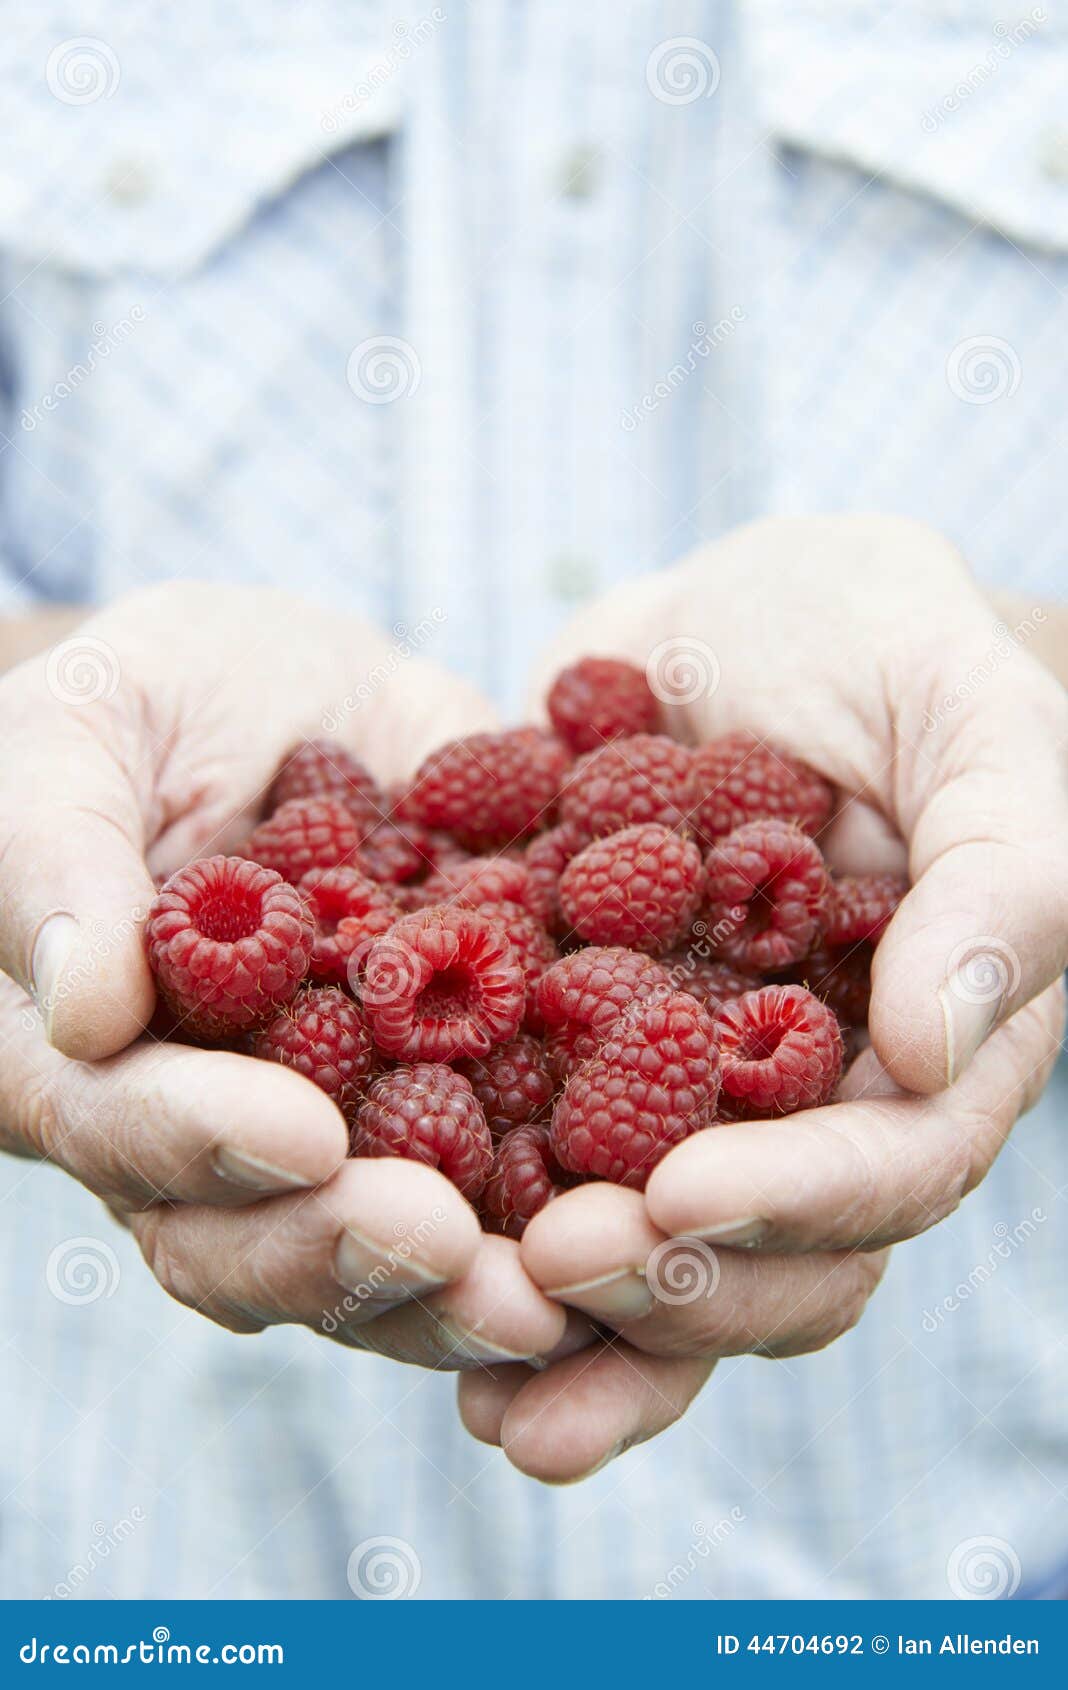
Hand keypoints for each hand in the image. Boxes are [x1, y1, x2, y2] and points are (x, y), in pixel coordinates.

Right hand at [0, 583, 574, 1367]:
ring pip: (386, 1253)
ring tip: (559, 1298)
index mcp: (104, 1060)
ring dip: (466, 1292)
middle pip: (255, 1240)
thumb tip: (84, 1011)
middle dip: (350, 1256)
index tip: (303, 1136)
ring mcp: (353, 1134)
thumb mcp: (87, 734)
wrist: (312, 698)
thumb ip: (56, 854)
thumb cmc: (160, 704)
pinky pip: (518, 1187)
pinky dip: (577, 1226)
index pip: (125, 1126)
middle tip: (451, 1253)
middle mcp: (220, 1133)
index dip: (204, 1144)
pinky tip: (652, 1238)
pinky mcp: (472, 1105)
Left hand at [459, 514, 1067, 1476]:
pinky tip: (395, 1270)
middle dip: (668, 1287)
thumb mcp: (964, 711)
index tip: (675, 1199)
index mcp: (926, 1047)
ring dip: (570, 1327)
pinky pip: (527, 1172)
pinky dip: (475, 1239)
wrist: (727, 618)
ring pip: (650, 1255)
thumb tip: (937, 1048)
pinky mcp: (571, 1064)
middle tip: (550, 1269)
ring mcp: (685, 1098)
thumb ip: (1002, 866)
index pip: (889, 1171)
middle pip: (767, 1257)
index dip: (792, 1206)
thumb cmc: (880, 641)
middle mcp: (808, 1103)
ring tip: (468, 1362)